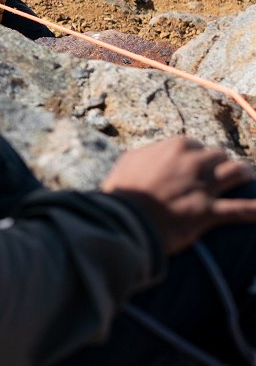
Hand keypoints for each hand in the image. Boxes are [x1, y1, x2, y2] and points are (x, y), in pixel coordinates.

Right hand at [101, 135, 255, 255]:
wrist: (126, 220)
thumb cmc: (123, 191)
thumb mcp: (128, 162)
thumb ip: (146, 154)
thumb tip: (151, 155)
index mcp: (176, 146)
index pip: (197, 144)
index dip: (197, 155)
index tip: (195, 164)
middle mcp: (195, 162)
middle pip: (220, 155)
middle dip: (221, 163)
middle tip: (221, 173)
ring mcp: (205, 186)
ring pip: (238, 173)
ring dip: (246, 174)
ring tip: (250, 177)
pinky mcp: (209, 212)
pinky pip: (241, 210)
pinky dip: (255, 209)